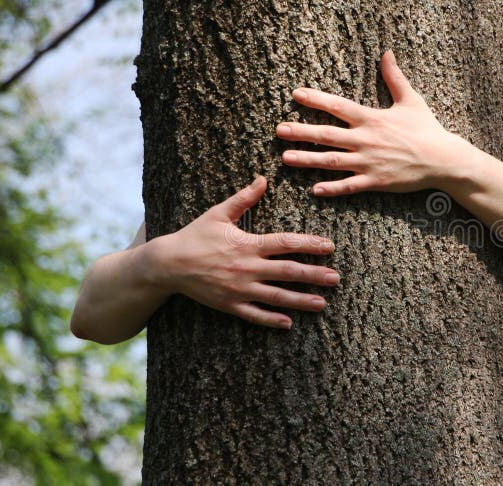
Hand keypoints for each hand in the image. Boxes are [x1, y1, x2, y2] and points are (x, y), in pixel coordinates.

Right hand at [147, 176, 338, 329]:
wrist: (167, 264)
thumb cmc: (194, 236)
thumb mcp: (218, 213)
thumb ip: (243, 198)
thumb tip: (263, 179)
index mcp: (247, 244)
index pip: (286, 244)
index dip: (310, 245)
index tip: (330, 247)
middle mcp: (247, 268)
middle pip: (288, 272)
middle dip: (314, 275)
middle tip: (335, 278)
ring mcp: (239, 289)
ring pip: (276, 297)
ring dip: (301, 300)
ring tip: (322, 303)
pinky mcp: (229, 305)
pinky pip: (254, 315)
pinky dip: (271, 320)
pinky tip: (288, 323)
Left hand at [277, 50, 466, 195]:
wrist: (443, 159)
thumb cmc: (427, 129)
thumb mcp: (411, 100)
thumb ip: (395, 77)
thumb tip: (387, 53)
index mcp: (372, 118)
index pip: (338, 106)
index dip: (316, 99)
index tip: (295, 94)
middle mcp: (367, 140)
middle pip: (327, 135)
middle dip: (301, 132)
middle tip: (279, 129)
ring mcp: (370, 162)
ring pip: (332, 161)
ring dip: (308, 159)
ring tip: (285, 158)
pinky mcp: (376, 181)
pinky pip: (350, 186)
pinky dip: (332, 189)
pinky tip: (314, 190)